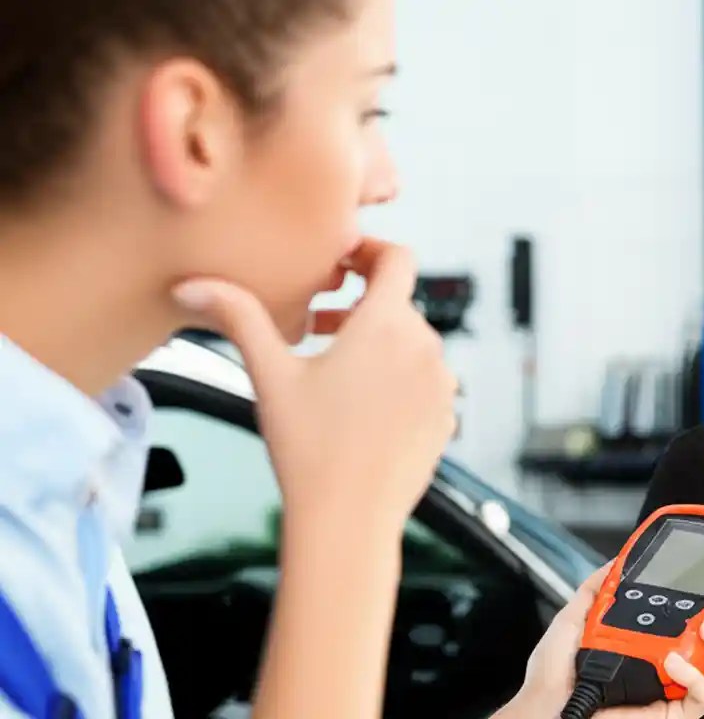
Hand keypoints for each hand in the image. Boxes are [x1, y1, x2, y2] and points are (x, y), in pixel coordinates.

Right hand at [172, 238, 456, 529]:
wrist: (349, 520)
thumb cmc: (308, 448)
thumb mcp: (270, 375)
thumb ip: (238, 318)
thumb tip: (190, 286)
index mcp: (388, 325)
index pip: (398, 258)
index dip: (369, 250)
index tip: (339, 262)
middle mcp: (426, 348)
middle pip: (400, 304)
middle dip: (361, 305)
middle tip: (319, 323)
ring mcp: (442, 385)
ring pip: (413, 344)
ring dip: (379, 343)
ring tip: (335, 366)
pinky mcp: (446, 417)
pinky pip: (423, 381)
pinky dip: (397, 379)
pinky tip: (360, 405)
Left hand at [503, 563, 703, 718]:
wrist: (543, 707)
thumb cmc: (556, 676)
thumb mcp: (576, 619)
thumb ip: (598, 589)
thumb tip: (618, 561)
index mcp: (661, 644)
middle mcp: (676, 667)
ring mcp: (677, 691)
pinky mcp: (675, 713)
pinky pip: (703, 697)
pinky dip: (695, 676)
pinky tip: (674, 661)